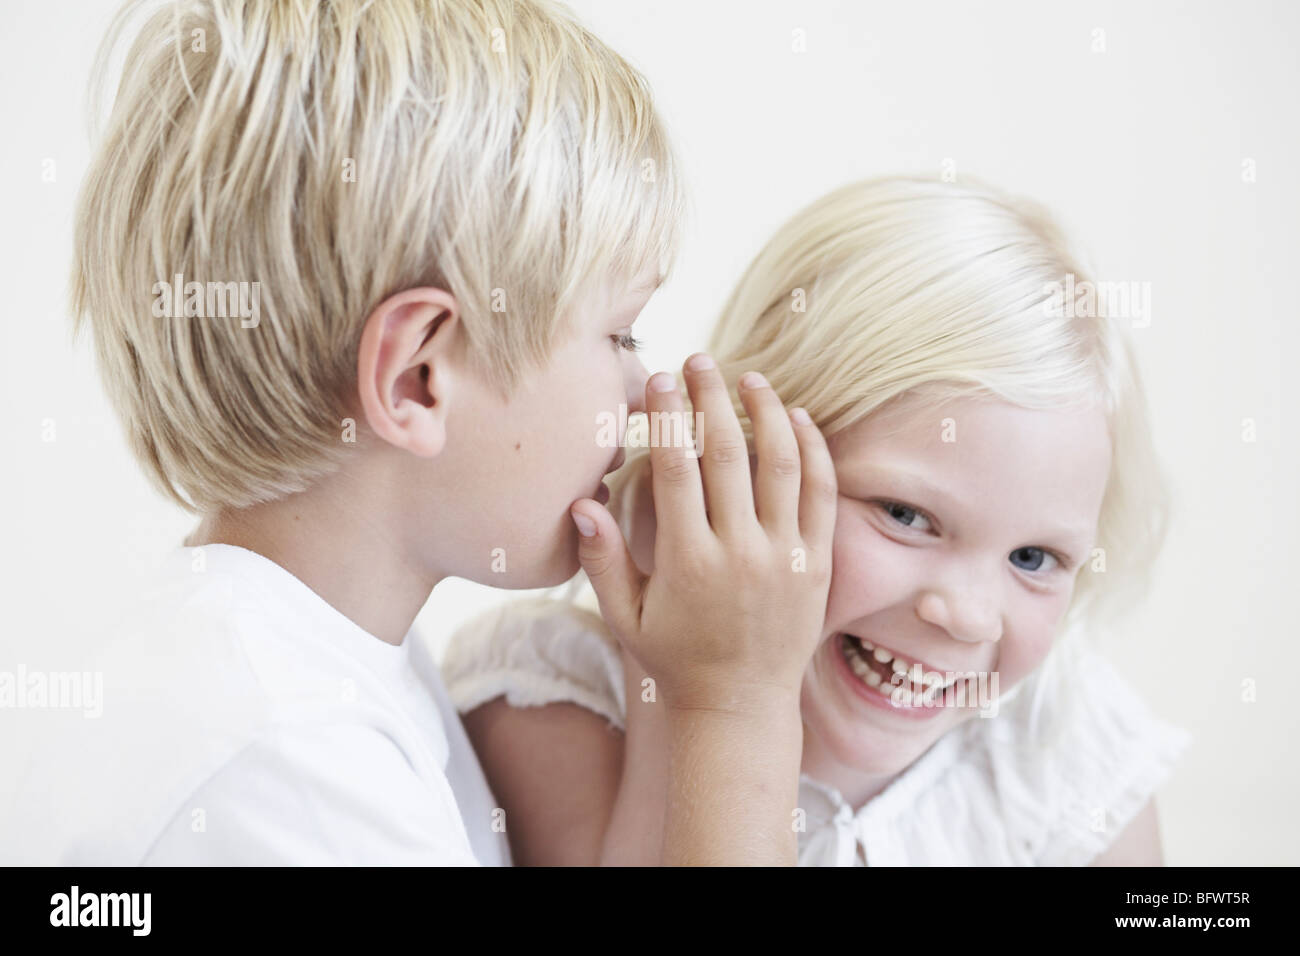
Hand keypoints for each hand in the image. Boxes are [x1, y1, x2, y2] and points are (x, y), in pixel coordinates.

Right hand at [570, 353, 835, 713]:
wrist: (740, 705)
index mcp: (688, 562)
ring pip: (780, 465)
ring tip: (751, 379)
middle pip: (726, 454)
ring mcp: (784, 556)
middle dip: (711, 398)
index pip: (677, 470)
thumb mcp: (625, 616)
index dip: (668, 416)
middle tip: (700, 361)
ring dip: (766, 413)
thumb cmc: (675, 658)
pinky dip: (812, 451)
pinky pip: (821, 494)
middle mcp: (739, 553)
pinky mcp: (817, 563)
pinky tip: (797, 419)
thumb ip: (603, 558)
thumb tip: (582, 502)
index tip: (660, 378)